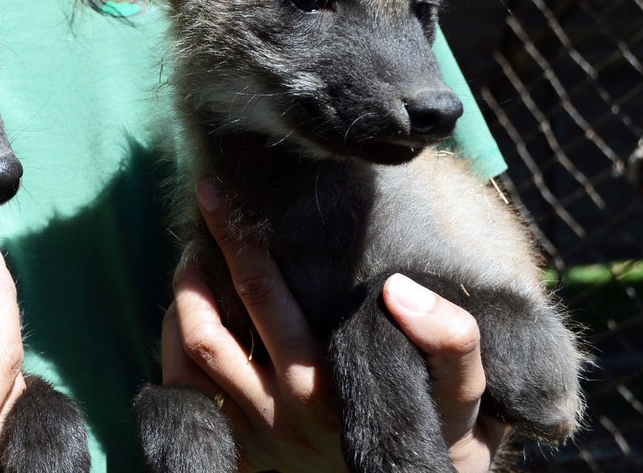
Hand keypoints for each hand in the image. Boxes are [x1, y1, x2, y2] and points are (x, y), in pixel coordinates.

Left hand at [161, 181, 505, 472]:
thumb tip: (396, 288)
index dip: (236, 242)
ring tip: (196, 261)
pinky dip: (177, 346)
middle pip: (207, 330)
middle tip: (204, 215)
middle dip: (196, 263)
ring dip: (181, 305)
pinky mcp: (244, 449)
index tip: (219, 195)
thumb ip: (450, 337)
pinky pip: (185, 394)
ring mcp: (255, 436)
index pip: (262, 299)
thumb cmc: (442, 418)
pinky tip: (195, 312)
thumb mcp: (464, 385)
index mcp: (326, 387)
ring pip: (186, 363)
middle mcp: (280, 416)